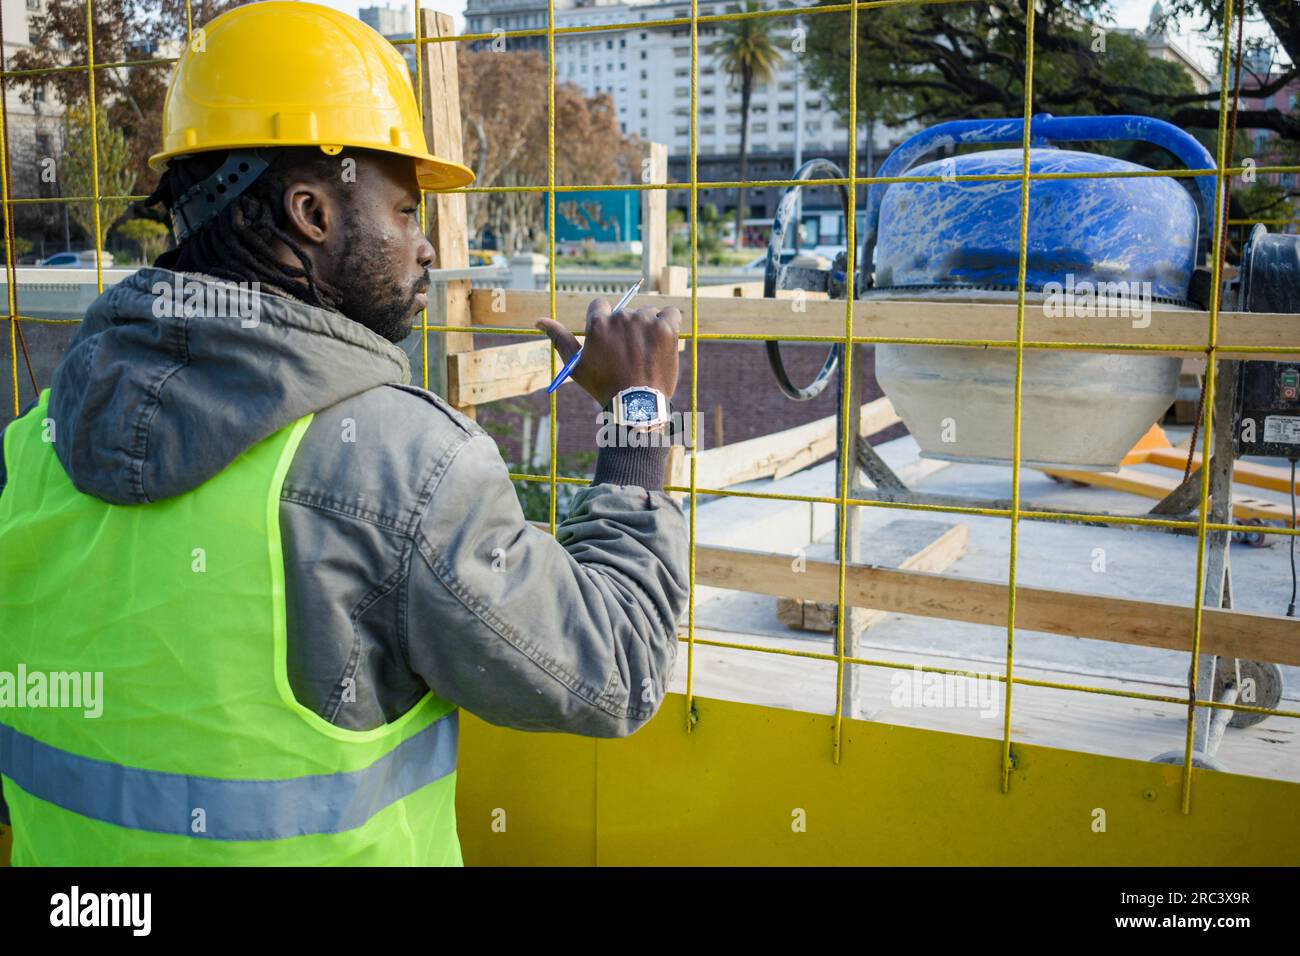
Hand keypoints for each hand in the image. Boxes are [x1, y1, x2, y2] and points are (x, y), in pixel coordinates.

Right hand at [535, 296, 680, 407]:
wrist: (637, 406)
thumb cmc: (603, 387)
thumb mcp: (576, 365)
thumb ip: (559, 338)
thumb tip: (539, 320)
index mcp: (598, 324)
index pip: (600, 305)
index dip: (606, 323)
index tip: (611, 340)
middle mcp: (621, 318)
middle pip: (625, 312)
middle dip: (627, 330)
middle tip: (630, 356)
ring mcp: (645, 321)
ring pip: (647, 313)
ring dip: (648, 328)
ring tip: (646, 354)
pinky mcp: (667, 328)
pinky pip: (672, 313)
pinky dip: (669, 323)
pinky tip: (663, 342)